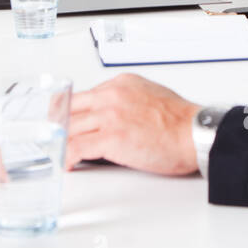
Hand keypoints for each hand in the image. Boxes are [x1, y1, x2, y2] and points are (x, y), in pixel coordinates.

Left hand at [66, 73, 198, 173]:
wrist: (194, 133)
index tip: (64, 121)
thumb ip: (128, 100)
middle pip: (72, 109)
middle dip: (59, 125)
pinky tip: (67, 163)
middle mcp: (112, 95)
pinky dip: (67, 156)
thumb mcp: (151, 95)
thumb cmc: (180, 122)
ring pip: (71, 128)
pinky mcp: (111, 138)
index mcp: (122, 83)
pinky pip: (77, 147)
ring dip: (61, 142)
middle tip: (52, 137)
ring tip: (57, 152)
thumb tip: (115, 114)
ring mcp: (109, 115)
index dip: (71, 112)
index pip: (85, 96)